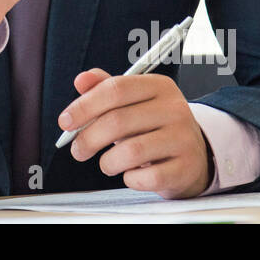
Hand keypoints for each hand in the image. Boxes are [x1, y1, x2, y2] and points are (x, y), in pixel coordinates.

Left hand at [58, 69, 211, 198]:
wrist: (194, 155)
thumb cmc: (154, 127)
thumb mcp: (133, 103)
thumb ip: (105, 89)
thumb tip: (81, 80)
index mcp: (159, 86)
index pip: (115, 89)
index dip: (84, 105)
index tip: (65, 121)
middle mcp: (175, 108)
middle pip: (118, 121)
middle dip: (88, 138)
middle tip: (77, 149)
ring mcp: (183, 138)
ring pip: (131, 151)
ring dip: (108, 162)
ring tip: (107, 164)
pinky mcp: (186, 167)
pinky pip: (147, 177)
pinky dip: (131, 179)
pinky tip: (132, 174)